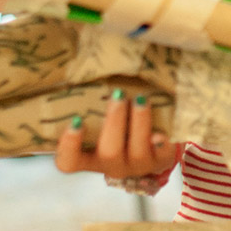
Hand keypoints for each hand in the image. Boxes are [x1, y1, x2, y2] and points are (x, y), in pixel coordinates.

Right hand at [54, 90, 182, 179]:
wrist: (153, 144)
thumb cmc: (119, 125)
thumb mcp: (100, 118)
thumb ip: (91, 102)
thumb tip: (84, 64)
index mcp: (89, 158)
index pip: (69, 161)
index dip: (69, 146)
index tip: (75, 120)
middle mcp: (111, 166)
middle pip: (108, 153)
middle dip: (114, 122)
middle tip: (118, 95)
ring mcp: (136, 166)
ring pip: (136, 152)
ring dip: (138, 123)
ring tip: (141, 99)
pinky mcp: (160, 162)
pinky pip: (162, 156)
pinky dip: (161, 143)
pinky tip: (161, 132)